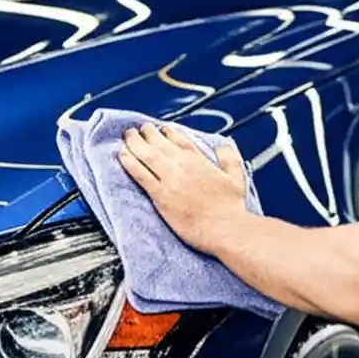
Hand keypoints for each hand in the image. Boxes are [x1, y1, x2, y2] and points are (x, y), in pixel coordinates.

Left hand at [119, 123, 250, 255]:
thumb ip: (229, 159)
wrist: (226, 229)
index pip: (180, 139)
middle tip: (138, 129)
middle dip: (147, 133)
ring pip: (147, 155)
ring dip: (134, 143)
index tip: (162, 128)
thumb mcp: (237, 177)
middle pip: (159, 143)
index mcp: (200, 161)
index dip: (168, 132)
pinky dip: (130, 163)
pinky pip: (141, 174)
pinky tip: (122, 156)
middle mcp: (183, 166)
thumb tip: (222, 146)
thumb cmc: (232, 208)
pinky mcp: (161, 196)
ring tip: (127, 136)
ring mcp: (170, 180)